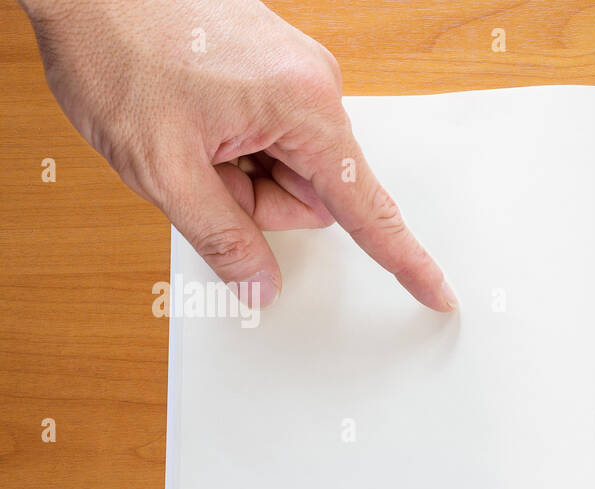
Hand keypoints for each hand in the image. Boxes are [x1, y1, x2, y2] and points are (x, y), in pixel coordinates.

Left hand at [19, 0, 455, 310]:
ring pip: (288, 162)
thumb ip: (222, 236)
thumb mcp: (163, 168)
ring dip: (241, 168)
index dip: (402, 258)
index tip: (437, 292)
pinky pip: (271, 129)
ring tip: (188, 133)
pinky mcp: (274, 62)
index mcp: (303, 106)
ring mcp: (294, 68)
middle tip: (198, 170)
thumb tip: (260, 284)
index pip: (365, 206)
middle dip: (258, 197)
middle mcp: (313, 82)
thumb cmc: (116, 49)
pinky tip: (194, 114)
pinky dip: (234, 139)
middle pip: (313, 189)